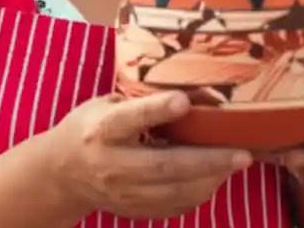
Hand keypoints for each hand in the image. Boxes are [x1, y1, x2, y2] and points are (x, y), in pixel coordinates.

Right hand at [46, 91, 252, 219]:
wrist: (63, 173)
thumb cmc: (90, 128)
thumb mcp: (105, 105)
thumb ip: (140, 102)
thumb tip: (194, 93)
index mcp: (101, 130)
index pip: (130, 120)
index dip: (157, 110)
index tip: (184, 100)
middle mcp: (111, 164)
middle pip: (163, 165)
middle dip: (206, 160)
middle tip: (241, 153)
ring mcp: (123, 193)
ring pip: (174, 191)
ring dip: (211, 179)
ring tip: (238, 163)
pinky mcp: (133, 210)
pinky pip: (174, 206)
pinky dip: (199, 193)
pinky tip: (215, 177)